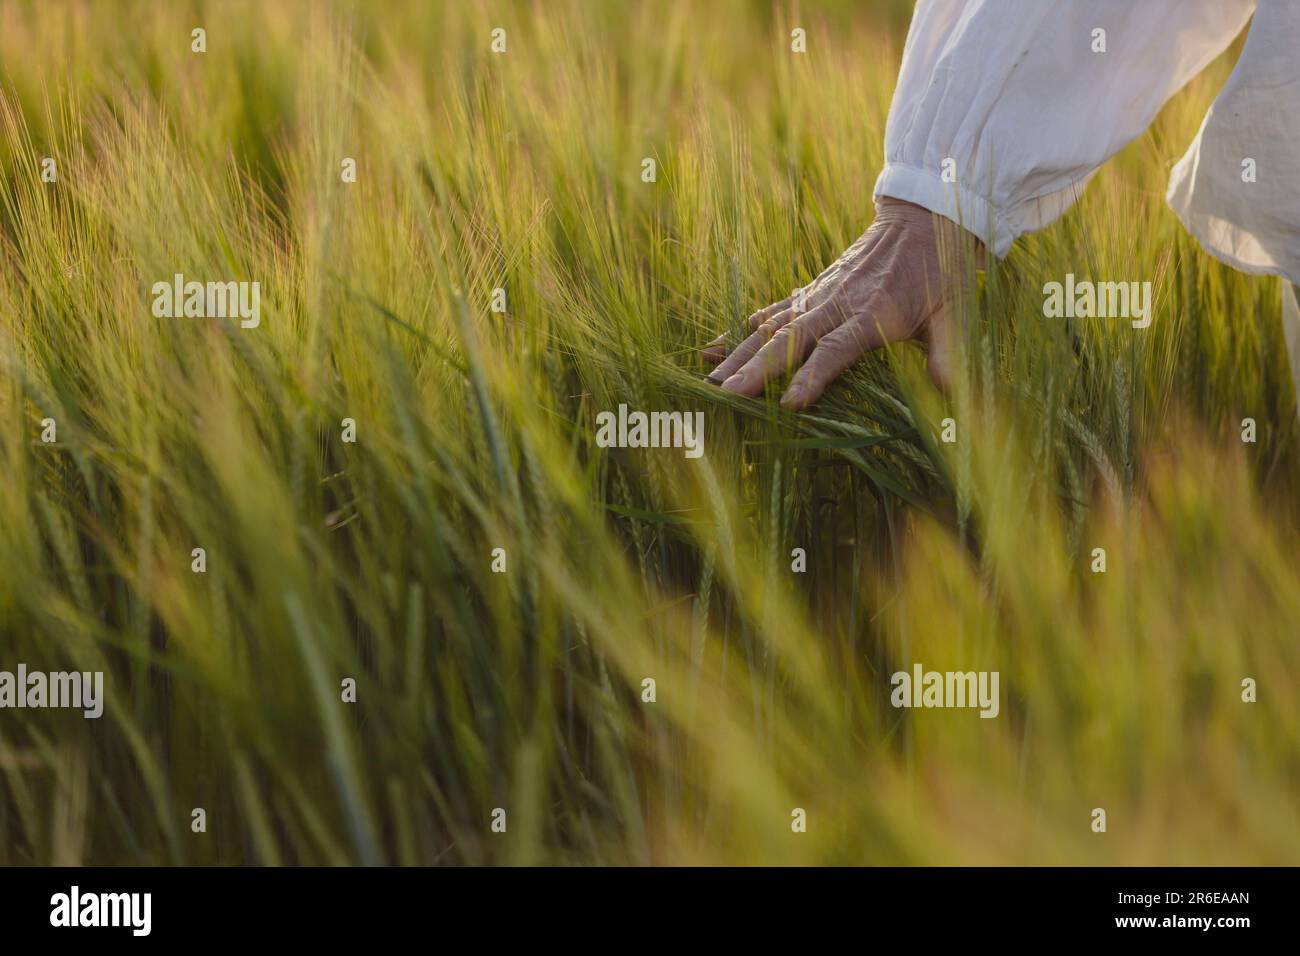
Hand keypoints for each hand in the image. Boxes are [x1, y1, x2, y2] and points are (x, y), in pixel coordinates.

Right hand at [702, 197, 982, 408]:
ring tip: (710, 379)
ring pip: (772, 328)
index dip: (812, 376)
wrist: (922, 219)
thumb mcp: (955, 310)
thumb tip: (949, 389)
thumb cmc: (941, 271)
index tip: (789, 404)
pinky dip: (741, 330)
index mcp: (873, 312)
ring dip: (740, 354)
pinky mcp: (809, 291)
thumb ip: (948, 349)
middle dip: (757, 369)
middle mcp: (837, 303)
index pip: (836, 349)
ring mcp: (818, 296)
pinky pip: (770, 313)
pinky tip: (714, 348)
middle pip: (790, 340)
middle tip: (727, 395)